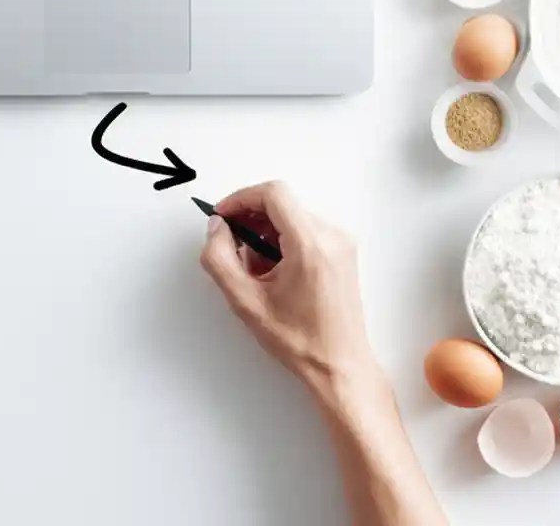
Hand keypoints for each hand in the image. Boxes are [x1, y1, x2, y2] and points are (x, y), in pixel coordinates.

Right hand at [199, 182, 377, 401]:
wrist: (339, 365)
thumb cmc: (300, 340)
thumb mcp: (245, 301)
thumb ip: (220, 258)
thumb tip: (216, 228)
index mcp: (311, 244)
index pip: (273, 194)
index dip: (241, 199)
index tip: (223, 216)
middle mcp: (331, 236)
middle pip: (282, 204)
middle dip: (251, 221)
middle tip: (232, 247)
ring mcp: (341, 242)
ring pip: (292, 216)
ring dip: (266, 233)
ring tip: (254, 269)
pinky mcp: (343, 251)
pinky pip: (306, 229)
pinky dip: (283, 241)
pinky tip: (273, 272)